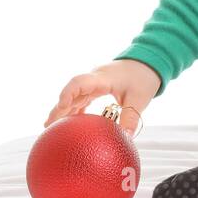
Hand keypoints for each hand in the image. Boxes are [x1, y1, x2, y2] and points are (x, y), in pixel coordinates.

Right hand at [44, 58, 160, 133]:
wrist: (149, 60)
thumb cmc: (144, 76)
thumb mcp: (140, 98)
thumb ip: (131, 117)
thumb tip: (125, 138)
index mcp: (103, 78)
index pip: (79, 83)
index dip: (68, 94)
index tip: (60, 107)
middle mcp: (95, 79)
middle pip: (72, 92)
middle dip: (59, 108)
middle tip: (48, 127)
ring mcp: (95, 82)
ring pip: (75, 96)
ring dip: (65, 110)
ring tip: (52, 128)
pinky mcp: (97, 86)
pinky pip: (82, 97)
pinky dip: (76, 109)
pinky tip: (72, 122)